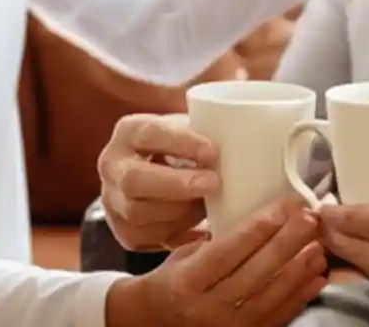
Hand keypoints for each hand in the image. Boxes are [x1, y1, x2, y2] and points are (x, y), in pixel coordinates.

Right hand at [98, 114, 220, 250]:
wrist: (163, 169)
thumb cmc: (187, 145)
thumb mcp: (192, 128)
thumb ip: (213, 129)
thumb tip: (255, 135)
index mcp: (128, 131)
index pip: (149, 134)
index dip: (180, 143)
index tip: (213, 151)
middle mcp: (112, 165)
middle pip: (133, 180)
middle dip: (175, 185)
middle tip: (213, 183)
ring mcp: (113, 201)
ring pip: (138, 214)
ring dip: (180, 213)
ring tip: (210, 207)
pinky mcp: (124, 231)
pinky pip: (148, 240)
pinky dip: (179, 237)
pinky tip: (203, 232)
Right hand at [106, 198, 327, 326]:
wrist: (159, 321)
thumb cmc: (172, 282)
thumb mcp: (182, 255)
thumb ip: (217, 239)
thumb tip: (262, 216)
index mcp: (187, 281)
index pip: (229, 251)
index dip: (260, 227)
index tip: (285, 205)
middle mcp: (208, 308)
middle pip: (256, 272)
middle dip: (288, 242)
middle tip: (310, 218)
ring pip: (272, 296)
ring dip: (300, 269)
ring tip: (318, 245)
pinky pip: (278, 317)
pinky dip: (300, 296)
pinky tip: (315, 277)